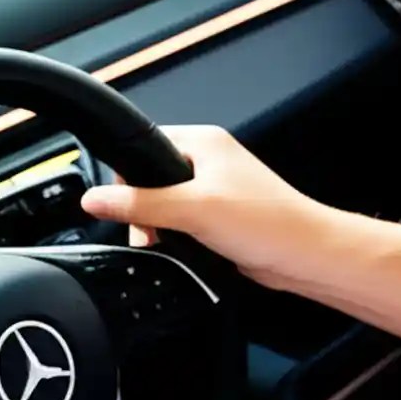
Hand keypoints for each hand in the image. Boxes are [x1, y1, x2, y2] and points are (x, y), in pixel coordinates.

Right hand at [81, 125, 357, 289]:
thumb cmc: (267, 224)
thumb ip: (139, 204)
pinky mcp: (220, 218)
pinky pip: (182, 224)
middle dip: (143, 211)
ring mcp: (215, 190)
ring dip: (160, 229)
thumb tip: (94, 199)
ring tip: (171, 245)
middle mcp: (210, 161)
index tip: (124, 205)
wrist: (306, 256)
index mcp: (204, 142)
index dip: (127, 178)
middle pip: (150, 180)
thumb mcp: (191, 209)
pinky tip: (187, 251)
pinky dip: (178, 239)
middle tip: (150, 233)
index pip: (145, 146)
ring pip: (165, 205)